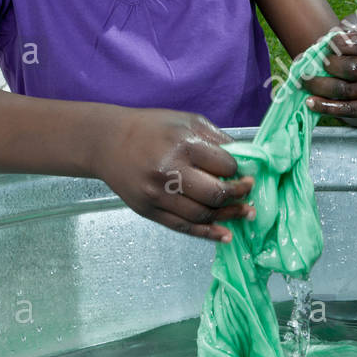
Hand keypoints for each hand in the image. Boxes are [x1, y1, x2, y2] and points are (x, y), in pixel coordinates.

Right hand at [93, 108, 253, 241]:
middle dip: (239, 195)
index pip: (225, 166)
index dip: (239, 170)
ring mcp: (157, 195)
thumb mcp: (187, 121)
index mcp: (183, 146)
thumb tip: (245, 159)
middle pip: (216, 194)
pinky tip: (225, 234)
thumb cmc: (151, 128)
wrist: (107, 142)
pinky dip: (207, 234)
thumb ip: (217, 139)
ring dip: (229, 216)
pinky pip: (183, 227)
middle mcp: (169, 172)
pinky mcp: (148, 211)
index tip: (244, 172)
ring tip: (245, 213)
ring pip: (202, 215)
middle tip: (248, 192)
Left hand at [300, 14, 356, 121]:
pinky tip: (311, 102)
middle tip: (312, 65)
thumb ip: (341, 29)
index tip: (328, 44)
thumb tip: (321, 44)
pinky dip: (327, 107)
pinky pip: (350, 110)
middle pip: (355, 68)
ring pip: (349, 90)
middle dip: (329, 66)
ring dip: (321, 87)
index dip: (343, 44)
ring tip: (305, 82)